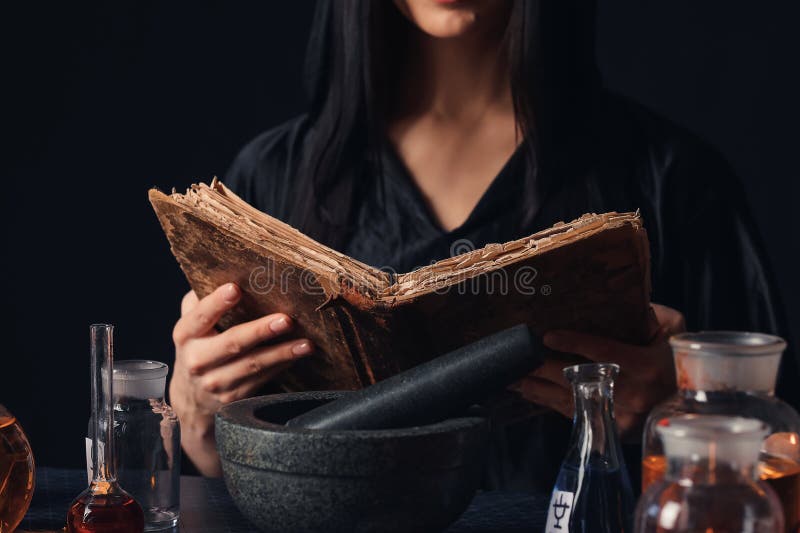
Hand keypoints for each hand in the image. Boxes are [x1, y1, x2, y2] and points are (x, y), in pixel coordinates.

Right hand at [170, 283, 313, 475]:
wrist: (191, 397)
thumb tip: (229, 271)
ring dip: (282, 353)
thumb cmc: (198, 346)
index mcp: (186, 335)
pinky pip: (263, 378)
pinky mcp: (234, 397)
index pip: (199, 316)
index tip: (235, 289)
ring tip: (306, 343)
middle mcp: (198, 360)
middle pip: (232, 344)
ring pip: (253, 365)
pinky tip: (298, 354)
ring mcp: (216, 382)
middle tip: (286, 319)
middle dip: (261, 331)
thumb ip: (202, 300)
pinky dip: (282, 365)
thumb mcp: (192, 323)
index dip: (216, 303)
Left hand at [513, 303, 684, 436]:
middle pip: (577, 379)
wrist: (695, 406)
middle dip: (543, 369)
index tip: (547, 335)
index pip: (603, 352)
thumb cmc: (678, 360)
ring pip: (570, 400)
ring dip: (538, 388)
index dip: (574, 343)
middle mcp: (632, 394)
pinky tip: (530, 392)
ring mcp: (620, 416)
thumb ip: (650, 314)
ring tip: (512, 377)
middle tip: (517, 358)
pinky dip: (549, 403)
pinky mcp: (612, 430)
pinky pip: (575, 415)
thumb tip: (622, 301)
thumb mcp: (673, 330)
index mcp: (645, 366)